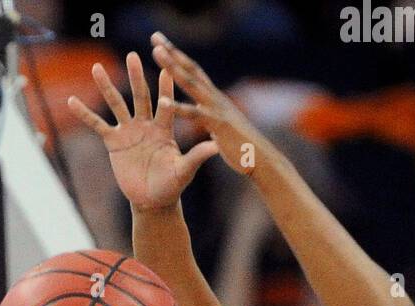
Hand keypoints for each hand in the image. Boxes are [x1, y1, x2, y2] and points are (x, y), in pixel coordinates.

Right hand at [67, 51, 218, 210]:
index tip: (167, 68)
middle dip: (136, 77)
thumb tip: (215, 147)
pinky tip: (72, 101)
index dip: (167, 88)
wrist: (152, 200)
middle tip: (132, 56)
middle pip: (140, 96)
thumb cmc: (172, 186)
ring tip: (97, 68)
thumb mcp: (184, 171)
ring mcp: (129, 131)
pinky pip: (97, 125)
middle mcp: (146, 125)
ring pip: (117, 104)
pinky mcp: (114, 142)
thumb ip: (196, 157)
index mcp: (164, 129)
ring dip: (106, 87)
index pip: (166, 104)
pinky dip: (85, 114)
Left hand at [148, 31, 266, 176]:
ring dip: (173, 67)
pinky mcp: (217, 125)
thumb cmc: (242, 146)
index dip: (178, 56)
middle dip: (172, 52)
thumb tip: (205, 110)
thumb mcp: (223, 126)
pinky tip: (162, 102)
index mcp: (214, 98)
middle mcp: (215, 97)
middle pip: (190, 69)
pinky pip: (194, 115)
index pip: (194, 71)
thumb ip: (212, 115)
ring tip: (156, 52)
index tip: (162, 43)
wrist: (260, 159)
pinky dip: (178, 109)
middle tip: (154, 36)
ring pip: (191, 83)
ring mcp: (216, 108)